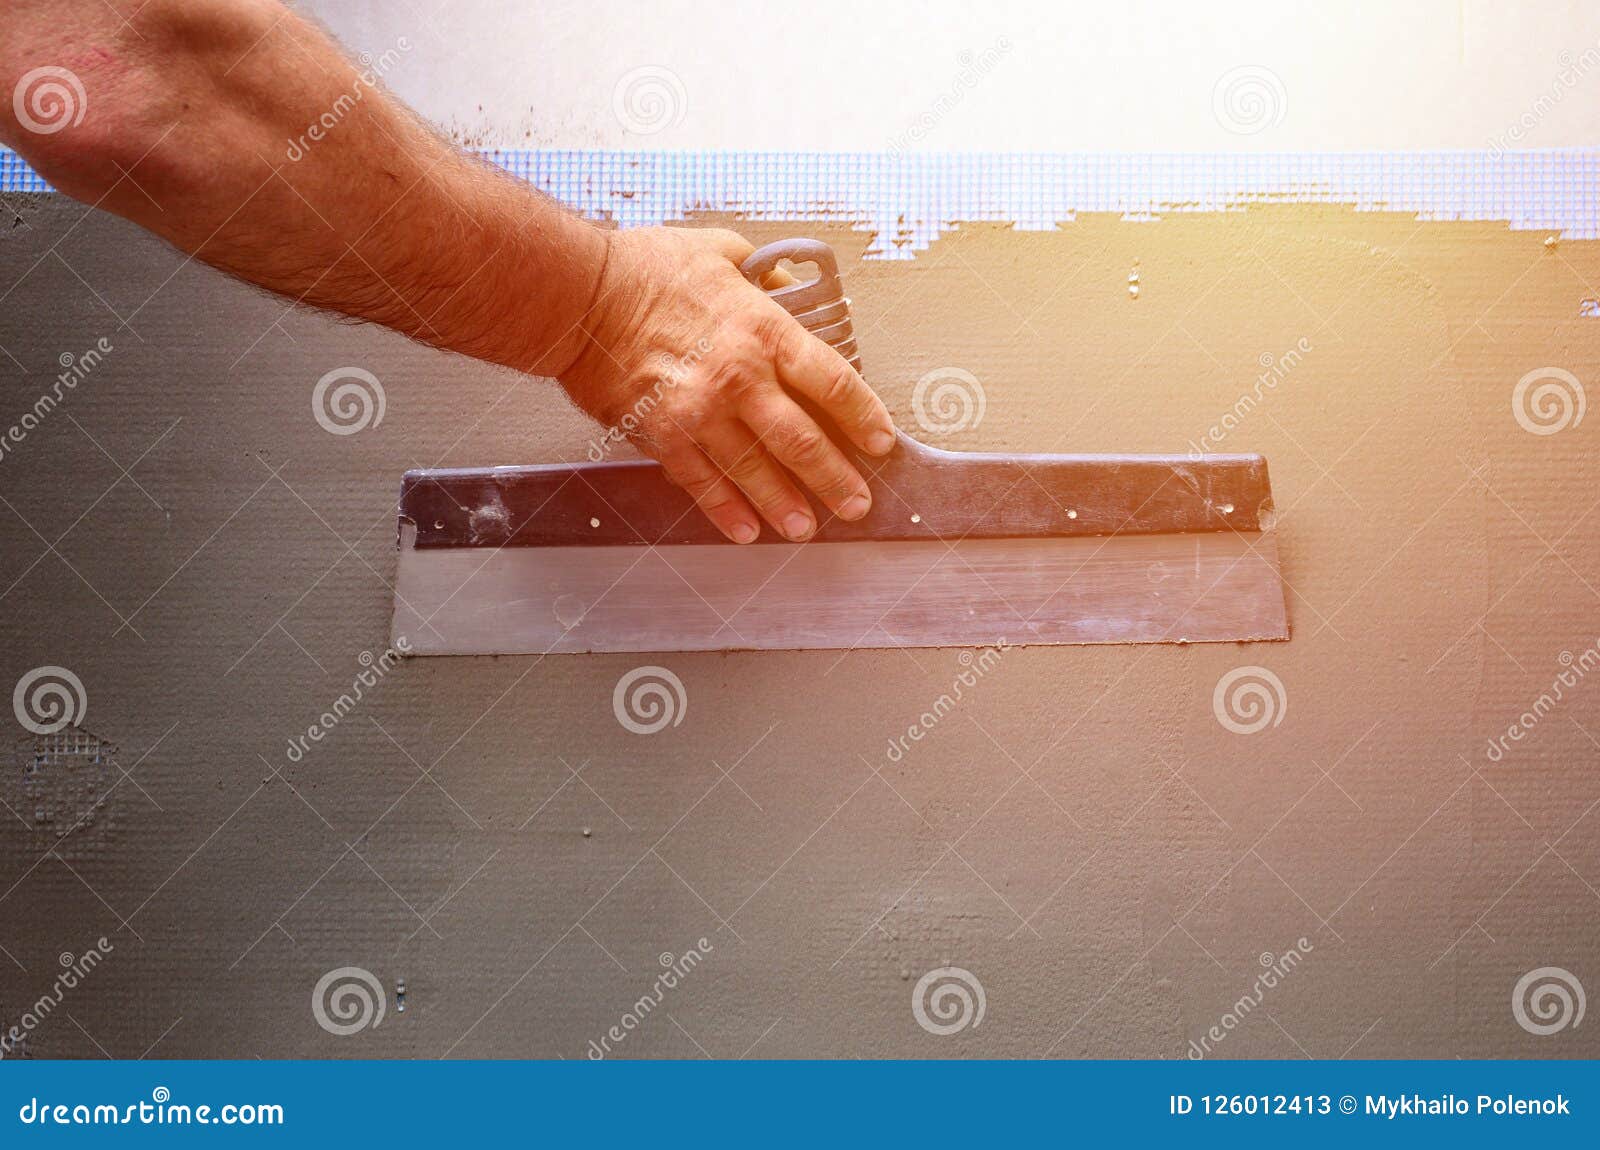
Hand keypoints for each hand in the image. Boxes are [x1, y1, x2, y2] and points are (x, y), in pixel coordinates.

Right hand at [557, 227, 896, 542]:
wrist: (577, 296)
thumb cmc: (645, 268)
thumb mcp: (722, 250)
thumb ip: (766, 278)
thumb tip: (794, 292)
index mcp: (763, 330)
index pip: (832, 381)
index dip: (863, 416)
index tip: (880, 441)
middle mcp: (740, 377)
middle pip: (803, 440)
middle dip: (835, 478)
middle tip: (856, 504)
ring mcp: (701, 412)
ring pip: (757, 471)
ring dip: (787, 505)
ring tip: (807, 528)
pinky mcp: (662, 436)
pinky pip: (702, 483)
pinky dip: (726, 510)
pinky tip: (746, 530)